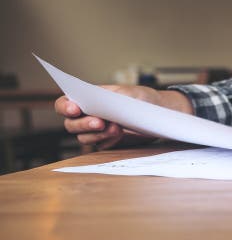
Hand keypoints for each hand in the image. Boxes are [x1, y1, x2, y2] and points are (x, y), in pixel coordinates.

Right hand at [55, 86, 193, 149]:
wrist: (158, 113)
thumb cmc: (140, 98)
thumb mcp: (129, 93)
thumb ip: (113, 99)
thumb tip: (104, 108)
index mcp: (86, 99)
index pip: (64, 104)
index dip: (65, 107)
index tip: (75, 109)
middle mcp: (87, 116)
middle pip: (71, 125)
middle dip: (83, 124)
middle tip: (100, 122)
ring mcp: (96, 132)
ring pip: (84, 138)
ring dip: (98, 134)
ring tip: (116, 128)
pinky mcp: (108, 143)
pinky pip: (101, 146)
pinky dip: (108, 141)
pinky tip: (120, 135)